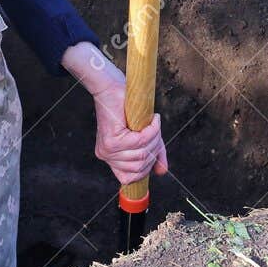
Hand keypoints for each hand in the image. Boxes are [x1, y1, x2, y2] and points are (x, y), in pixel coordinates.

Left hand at [61, 41, 167, 185]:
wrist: (112, 88)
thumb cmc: (128, 109)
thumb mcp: (143, 136)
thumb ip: (152, 154)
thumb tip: (162, 171)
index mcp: (111, 159)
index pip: (129, 179)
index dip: (145, 169)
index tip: (153, 154)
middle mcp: (106, 157)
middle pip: (140, 166)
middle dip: (154, 149)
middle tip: (155, 131)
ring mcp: (107, 150)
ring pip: (141, 155)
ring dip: (154, 138)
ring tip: (154, 123)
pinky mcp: (111, 140)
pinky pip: (139, 142)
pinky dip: (152, 130)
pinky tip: (153, 119)